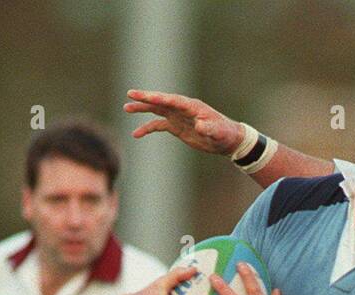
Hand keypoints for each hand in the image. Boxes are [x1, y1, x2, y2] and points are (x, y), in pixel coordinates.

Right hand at [124, 89, 245, 155]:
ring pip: (156, 110)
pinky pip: (158, 125)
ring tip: (126, 108)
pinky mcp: (177, 127)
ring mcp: (178, 117)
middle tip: (130, 94)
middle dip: (146, 98)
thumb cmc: (224, 133)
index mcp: (191, 106)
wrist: (227, 140)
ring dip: (142, 109)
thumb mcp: (218, 132)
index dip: (159, 98)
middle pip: (161, 101)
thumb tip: (200, 125)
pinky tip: (136, 134)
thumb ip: (208, 128)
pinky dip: (147, 128)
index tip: (147, 97)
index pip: (172, 100)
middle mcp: (182, 109)